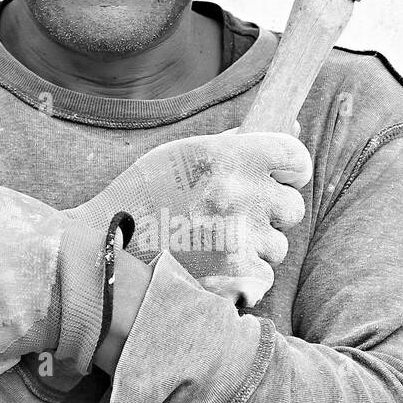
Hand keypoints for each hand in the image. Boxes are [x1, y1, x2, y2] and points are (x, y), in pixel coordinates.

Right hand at [66, 131, 310, 305]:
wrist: (107, 255)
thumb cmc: (141, 198)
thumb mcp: (181, 155)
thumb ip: (234, 142)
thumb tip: (291, 123)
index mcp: (227, 157)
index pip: (295, 156)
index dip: (289, 169)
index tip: (277, 178)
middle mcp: (240, 194)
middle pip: (292, 205)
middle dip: (269, 212)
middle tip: (234, 217)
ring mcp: (242, 239)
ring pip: (278, 245)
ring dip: (254, 247)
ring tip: (213, 244)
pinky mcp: (239, 278)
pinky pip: (264, 277)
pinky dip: (244, 277)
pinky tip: (212, 268)